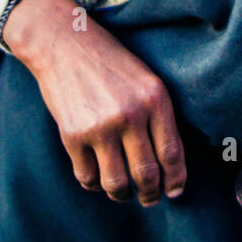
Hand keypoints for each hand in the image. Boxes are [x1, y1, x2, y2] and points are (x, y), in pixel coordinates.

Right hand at [0, 0, 186, 205]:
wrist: (65, 43)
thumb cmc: (110, 62)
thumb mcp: (145, 79)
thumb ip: (158, 115)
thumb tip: (169, 164)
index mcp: (154, 98)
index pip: (171, 153)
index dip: (175, 179)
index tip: (175, 191)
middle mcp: (130, 114)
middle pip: (146, 175)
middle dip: (150, 194)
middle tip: (149, 198)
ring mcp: (100, 126)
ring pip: (117, 184)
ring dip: (122, 195)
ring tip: (123, 192)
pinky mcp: (72, 135)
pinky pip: (88, 177)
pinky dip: (94, 184)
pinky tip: (98, 176)